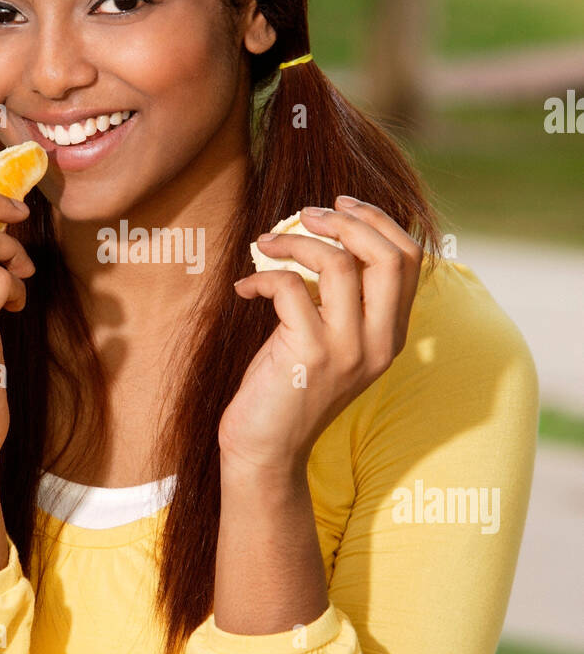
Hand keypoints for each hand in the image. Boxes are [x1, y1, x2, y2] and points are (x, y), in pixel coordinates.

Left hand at [217, 196, 423, 478]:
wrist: (265, 449)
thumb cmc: (288, 386)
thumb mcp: (328, 338)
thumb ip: (340, 296)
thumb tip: (325, 231)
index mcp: (392, 334)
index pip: (409, 259)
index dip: (377, 220)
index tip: (341, 205)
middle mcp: (380, 342)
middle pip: (388, 255)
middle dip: (348, 220)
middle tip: (307, 214)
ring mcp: (348, 350)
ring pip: (339, 264)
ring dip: (297, 241)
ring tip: (266, 242)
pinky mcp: (309, 355)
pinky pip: (290, 287)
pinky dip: (262, 276)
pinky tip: (245, 288)